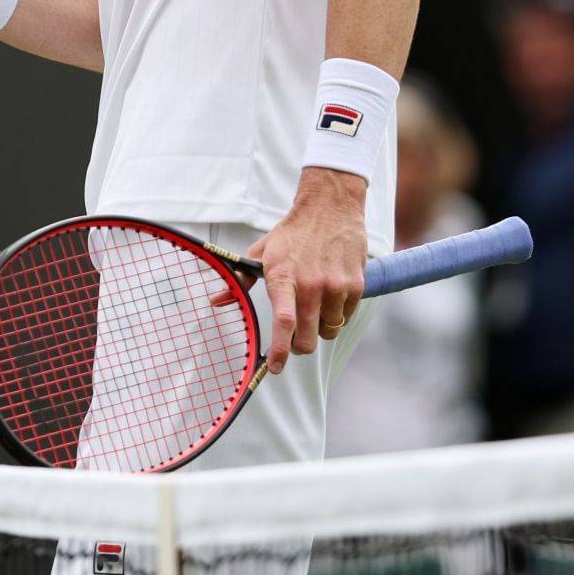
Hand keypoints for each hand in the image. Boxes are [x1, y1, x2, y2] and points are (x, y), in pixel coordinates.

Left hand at [241, 168, 368, 374]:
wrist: (330, 206)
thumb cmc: (293, 232)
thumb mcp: (261, 252)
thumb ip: (242, 279)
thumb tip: (217, 301)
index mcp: (284, 277)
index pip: (283, 322)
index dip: (279, 351)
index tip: (274, 368)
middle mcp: (311, 284)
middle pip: (308, 339)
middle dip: (300, 346)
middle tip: (296, 338)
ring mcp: (336, 285)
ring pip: (329, 331)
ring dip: (321, 327)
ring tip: (314, 305)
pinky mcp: (356, 285)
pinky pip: (346, 317)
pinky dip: (338, 314)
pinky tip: (330, 294)